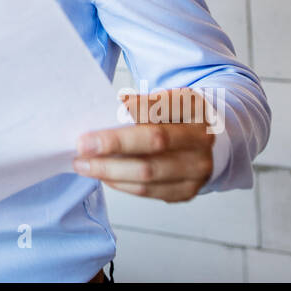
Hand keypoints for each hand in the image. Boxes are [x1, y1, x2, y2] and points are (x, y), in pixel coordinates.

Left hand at [72, 89, 215, 202]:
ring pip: (149, 175)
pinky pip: (150, 192)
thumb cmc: (179, 116)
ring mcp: (197, 170)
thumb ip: (146, 103)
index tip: (97, 123)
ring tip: (85, 165)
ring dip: (111, 171)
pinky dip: (123, 184)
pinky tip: (105, 176)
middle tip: (82, 148)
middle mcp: (201, 142)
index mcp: (195, 110)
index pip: (158, 112)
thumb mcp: (167, 98)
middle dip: (113, 147)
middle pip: (154, 145)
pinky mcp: (187, 191)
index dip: (128, 115)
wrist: (208, 139)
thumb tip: (118, 107)